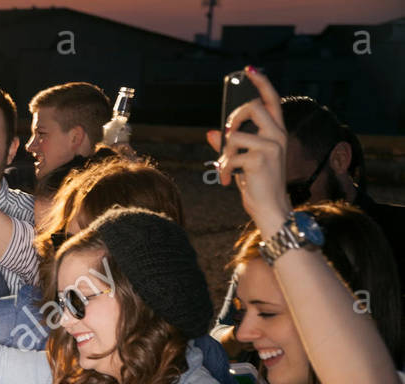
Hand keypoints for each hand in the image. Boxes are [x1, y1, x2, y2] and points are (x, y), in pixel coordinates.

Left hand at [207, 67, 290, 235]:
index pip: (271, 100)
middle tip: (226, 134)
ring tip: (225, 168)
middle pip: (252, 107)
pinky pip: (230, 156)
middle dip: (233, 118)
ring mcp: (271, 146)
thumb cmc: (258, 184)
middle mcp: (278, 135)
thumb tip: (211, 133)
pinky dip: (223, 169)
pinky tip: (226, 181)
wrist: (270, 207)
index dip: (261, 82)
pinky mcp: (260, 159)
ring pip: (235, 134)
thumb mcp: (243, 161)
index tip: (249, 70)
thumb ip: (230, 145)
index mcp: (277, 132)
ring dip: (224, 152)